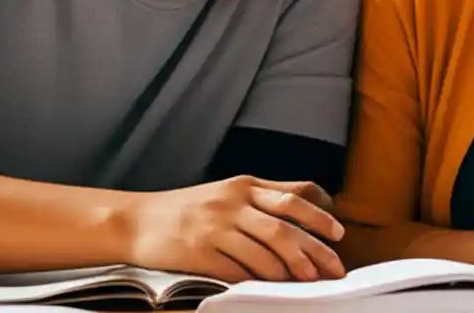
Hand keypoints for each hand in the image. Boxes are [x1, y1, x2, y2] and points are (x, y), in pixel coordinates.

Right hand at [124, 175, 346, 282]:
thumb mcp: (225, 193)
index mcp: (244, 185)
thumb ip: (260, 200)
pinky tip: (273, 288)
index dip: (320, 215)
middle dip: (316, 248)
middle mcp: (233, 202)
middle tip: (334, 267)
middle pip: (286, 224)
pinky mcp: (199, 252)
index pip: (293, 196)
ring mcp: (215, 227)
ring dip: (291, 268)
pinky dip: (259, 279)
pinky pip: (237, 268)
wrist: (135, 221)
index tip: (338, 233)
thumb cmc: (185, 210)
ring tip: (308, 281)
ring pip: (266, 248)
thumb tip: (303, 214)